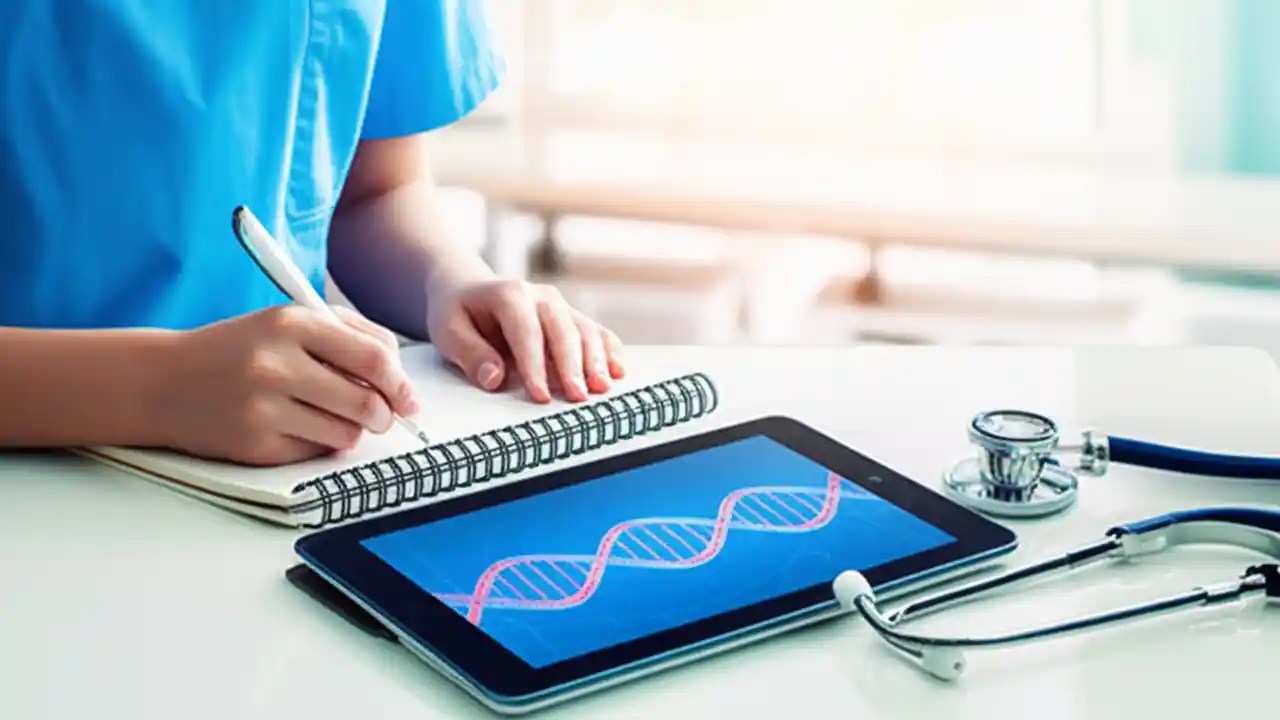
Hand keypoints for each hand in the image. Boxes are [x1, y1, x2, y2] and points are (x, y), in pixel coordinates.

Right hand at [154, 305, 418, 465]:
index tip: (407, 396)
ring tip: (329, 414)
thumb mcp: (287, 323)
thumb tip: (401, 382)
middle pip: (367, 401)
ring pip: (347, 432)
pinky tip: (294, 425)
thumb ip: (349, 338)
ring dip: (351, 429)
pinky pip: (316, 450)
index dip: (400, 382)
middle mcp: (276, 363)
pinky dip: (318, 442)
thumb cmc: (239, 349)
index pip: (373, 356)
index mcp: (290, 323)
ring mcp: (263, 407)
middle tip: (382, 415)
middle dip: (386, 414)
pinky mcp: (255, 444)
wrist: (162, 381)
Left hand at [426, 278, 624, 402]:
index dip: (535, 365)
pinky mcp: (572, 319)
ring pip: (586, 330)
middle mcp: (541, 297)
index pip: (526, 332)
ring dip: (596, 360)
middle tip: (578, 397)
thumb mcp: (447, 331)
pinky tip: (618, 370)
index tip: (540, 395)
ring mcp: (561, 306)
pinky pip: (597, 332)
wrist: (468, 291)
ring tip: (602, 388)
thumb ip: (469, 354)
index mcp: (509, 294)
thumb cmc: (458, 314)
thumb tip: (494, 377)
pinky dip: (610, 351)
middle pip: (563, 330)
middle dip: (573, 365)